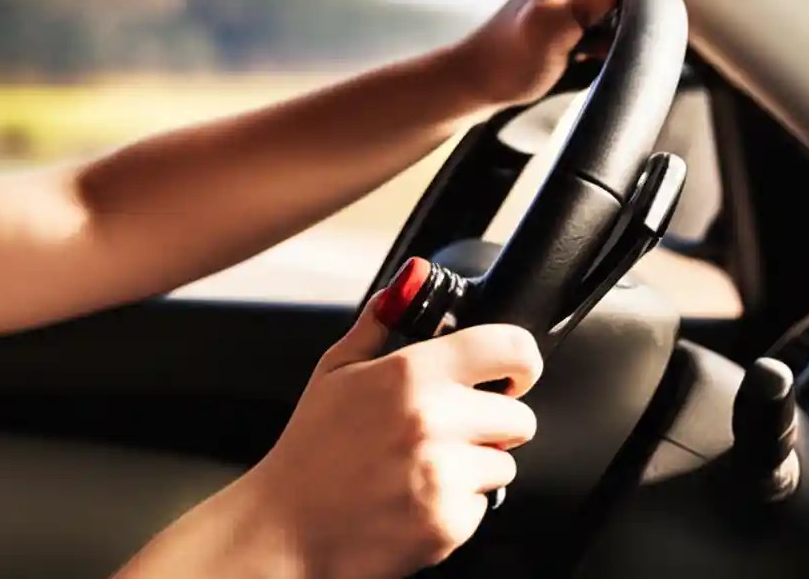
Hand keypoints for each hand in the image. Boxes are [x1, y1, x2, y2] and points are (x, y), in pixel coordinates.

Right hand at [240, 296, 542, 578]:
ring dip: (474, 469)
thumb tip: (410, 278)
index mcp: (410, 374)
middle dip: (494, 426)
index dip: (523, 361)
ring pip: (503, 464)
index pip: (508, 347)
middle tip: (451, 434)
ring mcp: (442, 475)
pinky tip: (415, 501)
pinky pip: (482, 507)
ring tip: (422, 470)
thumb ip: (381, 321)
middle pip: (519, 417)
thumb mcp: (336, 372)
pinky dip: (456, 508)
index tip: (517, 373)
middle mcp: (432, 420)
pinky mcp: (447, 523)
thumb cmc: (311, 451)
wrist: (285, 530)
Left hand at [454, 0, 671, 107]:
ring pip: (624, 6)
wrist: (480, 78)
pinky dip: (604, 37)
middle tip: (593, 47)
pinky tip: (582, 51)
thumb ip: (584, 6)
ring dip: (615, 32)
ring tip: (585, 50)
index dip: (641, 12)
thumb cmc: (512, 61)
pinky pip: (608, 16)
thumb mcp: (551, 34)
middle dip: (628, 22)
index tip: (611, 39)